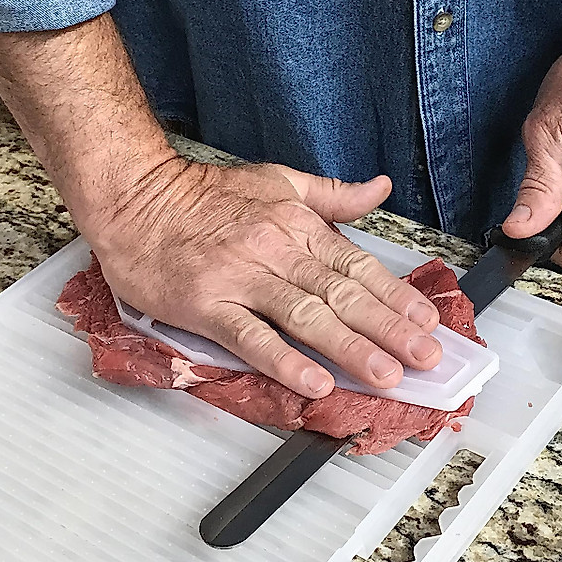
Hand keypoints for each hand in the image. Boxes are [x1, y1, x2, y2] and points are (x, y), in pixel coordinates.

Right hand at [86, 156, 442, 397]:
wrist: (135, 198)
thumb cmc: (202, 196)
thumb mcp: (277, 180)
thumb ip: (332, 194)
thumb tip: (378, 188)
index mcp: (296, 224)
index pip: (357, 266)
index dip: (395, 297)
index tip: (427, 322)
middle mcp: (275, 250)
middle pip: (341, 295)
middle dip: (389, 329)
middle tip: (424, 358)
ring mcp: (241, 279)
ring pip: (306, 317)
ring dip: (350, 348)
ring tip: (385, 375)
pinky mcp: (207, 305)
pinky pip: (252, 337)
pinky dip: (285, 361)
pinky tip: (314, 381)